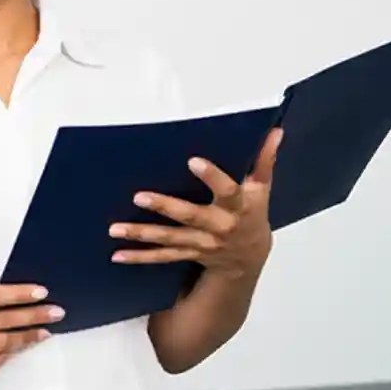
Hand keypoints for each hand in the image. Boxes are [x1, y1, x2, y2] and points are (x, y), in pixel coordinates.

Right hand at [0, 284, 63, 389]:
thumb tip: (23, 299)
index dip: (17, 293)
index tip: (41, 292)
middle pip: (0, 320)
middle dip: (31, 314)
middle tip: (56, 311)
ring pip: (1, 342)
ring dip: (28, 335)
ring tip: (46, 330)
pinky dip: (14, 351)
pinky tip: (27, 344)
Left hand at [109, 127, 283, 279]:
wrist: (249, 257)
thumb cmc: (252, 213)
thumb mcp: (261, 188)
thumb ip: (264, 160)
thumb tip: (275, 132)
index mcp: (237, 207)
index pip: (227, 190)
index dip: (212, 177)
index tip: (194, 161)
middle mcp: (217, 226)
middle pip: (190, 216)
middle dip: (165, 207)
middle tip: (138, 197)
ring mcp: (200, 243)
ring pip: (169, 239)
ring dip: (142, 234)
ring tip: (115, 229)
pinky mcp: (187, 253)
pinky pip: (161, 257)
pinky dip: (139, 257)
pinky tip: (117, 255)